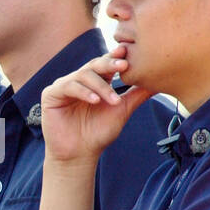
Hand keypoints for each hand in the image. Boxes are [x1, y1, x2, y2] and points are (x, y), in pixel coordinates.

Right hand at [40, 46, 153, 163]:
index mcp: (95, 81)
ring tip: (113, 100)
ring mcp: (64, 86)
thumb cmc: (99, 134)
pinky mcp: (51, 94)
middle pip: (94, 64)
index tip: (128, 54)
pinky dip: (83, 92)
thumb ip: (137, 95)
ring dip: (100, 86)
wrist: (80, 155)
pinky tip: (95, 101)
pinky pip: (68, 86)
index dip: (115, 57)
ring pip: (83, 75)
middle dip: (109, 64)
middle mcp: (79, 80)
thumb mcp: (122, 111)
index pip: (105, 64)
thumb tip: (158, 82)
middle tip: (124, 65)